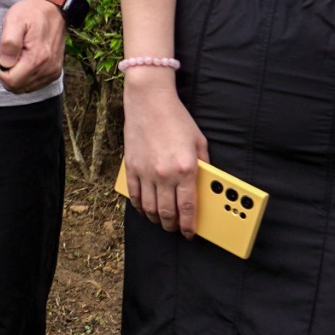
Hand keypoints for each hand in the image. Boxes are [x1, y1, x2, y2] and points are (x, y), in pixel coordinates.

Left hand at [0, 0, 65, 92]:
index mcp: (37, 59)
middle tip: (10, 54)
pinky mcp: (55, 72)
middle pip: (17, 88)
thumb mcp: (14, 21)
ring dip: (17, 75)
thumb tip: (5, 64)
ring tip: (19, 55)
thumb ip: (8, 44)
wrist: (54, 8)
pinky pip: (34, 85)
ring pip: (25, 88)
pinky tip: (26, 60)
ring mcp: (53, 72)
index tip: (4, 54)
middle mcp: (48, 69)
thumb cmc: (31, 13)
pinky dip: (26, 76)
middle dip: (8, 74)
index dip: (0, 70)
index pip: (10, 82)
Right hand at [121, 74, 207, 238]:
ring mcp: (146, 172)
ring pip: (149, 207)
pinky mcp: (131, 167)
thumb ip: (203, 165)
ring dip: (155, 219)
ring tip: (160, 221)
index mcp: (186, 169)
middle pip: (167, 212)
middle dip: (172, 225)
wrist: (149, 101)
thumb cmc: (177, 119)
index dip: (189, 225)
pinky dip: (138, 206)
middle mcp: (165, 174)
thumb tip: (204, 185)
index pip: (188, 207)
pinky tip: (143, 209)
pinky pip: (134, 194)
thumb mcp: (199, 142)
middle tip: (175, 229)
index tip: (190, 233)